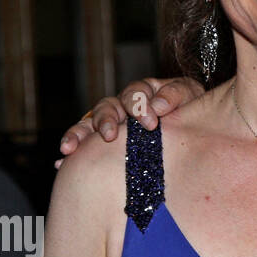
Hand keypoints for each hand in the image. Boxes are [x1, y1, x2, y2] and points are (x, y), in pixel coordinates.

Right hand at [56, 77, 203, 167]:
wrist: (195, 127)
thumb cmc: (192, 108)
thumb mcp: (189, 95)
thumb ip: (175, 95)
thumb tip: (156, 106)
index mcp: (144, 91)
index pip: (135, 93)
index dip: (139, 106)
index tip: (150, 123)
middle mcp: (123, 106)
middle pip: (107, 107)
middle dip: (106, 120)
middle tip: (109, 136)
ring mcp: (112, 124)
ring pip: (88, 124)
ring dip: (78, 135)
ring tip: (69, 149)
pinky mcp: (103, 144)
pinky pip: (82, 147)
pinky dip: (72, 155)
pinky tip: (61, 165)